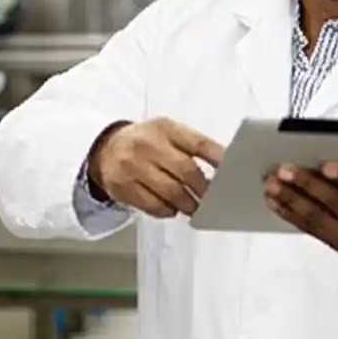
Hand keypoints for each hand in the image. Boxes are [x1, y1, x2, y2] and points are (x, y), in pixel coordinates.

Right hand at [88, 117, 224, 217]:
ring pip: (171, 192)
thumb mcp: (168, 133)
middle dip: (203, 189)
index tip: (232, 174)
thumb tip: (224, 167)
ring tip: (195, 207)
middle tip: (212, 199)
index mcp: (165, 128)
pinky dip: (168, 210)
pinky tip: (173, 208)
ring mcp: (133, 166)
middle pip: (186, 171)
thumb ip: (193, 145)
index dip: (219, 160)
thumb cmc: (146, 142)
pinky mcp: (123, 187)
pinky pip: (153, 205)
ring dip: (188, 204)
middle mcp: (147, 145)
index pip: (199, 144)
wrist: (106, 149)